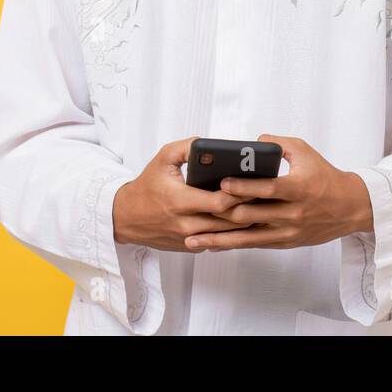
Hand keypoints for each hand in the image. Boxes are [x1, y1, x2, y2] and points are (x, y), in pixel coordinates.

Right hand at [113, 136, 254, 251]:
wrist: (125, 217)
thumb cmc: (146, 186)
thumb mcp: (162, 159)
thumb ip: (186, 147)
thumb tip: (209, 144)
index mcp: (179, 200)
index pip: (218, 202)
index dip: (239, 194)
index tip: (253, 184)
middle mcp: (184, 223)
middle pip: (227, 221)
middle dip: (248, 209)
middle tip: (266, 197)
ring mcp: (188, 238)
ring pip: (225, 234)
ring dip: (244, 223)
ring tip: (261, 208)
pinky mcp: (190, 247)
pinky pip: (216, 240)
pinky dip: (230, 232)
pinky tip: (244, 221)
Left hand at [184, 135, 374, 251]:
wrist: (349, 206)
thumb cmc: (325, 175)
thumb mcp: (306, 152)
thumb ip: (279, 144)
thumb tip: (254, 141)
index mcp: (299, 188)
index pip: (268, 189)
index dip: (244, 187)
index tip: (222, 184)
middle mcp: (293, 212)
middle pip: (252, 215)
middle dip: (222, 213)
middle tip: (196, 211)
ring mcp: (288, 230)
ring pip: (248, 237)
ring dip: (219, 239)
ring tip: (193, 239)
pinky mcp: (285, 242)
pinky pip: (254, 244)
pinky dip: (232, 244)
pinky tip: (213, 245)